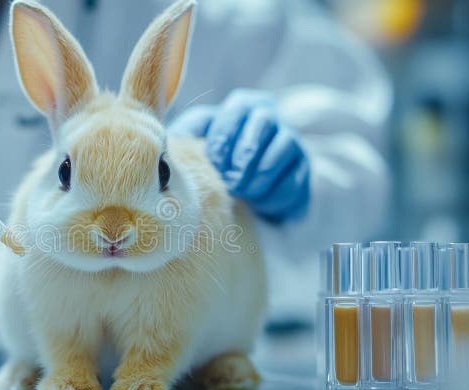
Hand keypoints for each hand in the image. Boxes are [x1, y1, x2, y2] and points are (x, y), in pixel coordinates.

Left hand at [169, 90, 309, 222]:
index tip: (213, 158)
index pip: (239, 107)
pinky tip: (257, 204)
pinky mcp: (302, 172)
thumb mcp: (193, 141)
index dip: (226, 133)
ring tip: (241, 192)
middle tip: (229, 178)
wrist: (239, 190)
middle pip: (265, 124)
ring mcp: (291, 144)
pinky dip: (275, 194)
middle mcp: (271, 119)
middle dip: (245, 153)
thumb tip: (167, 142)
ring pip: (285, 149)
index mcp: (243, 106)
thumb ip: (184, 135)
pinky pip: (295, 180)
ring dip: (260, 174)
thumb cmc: (210, 158)